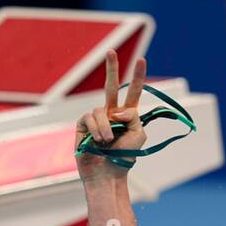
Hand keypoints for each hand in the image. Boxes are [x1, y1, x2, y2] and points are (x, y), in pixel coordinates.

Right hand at [75, 50, 147, 182]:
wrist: (108, 174)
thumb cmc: (124, 157)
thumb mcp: (138, 136)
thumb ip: (134, 117)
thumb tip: (117, 110)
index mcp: (127, 116)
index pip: (133, 93)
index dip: (137, 77)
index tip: (142, 60)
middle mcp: (111, 114)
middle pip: (111, 86)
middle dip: (111, 68)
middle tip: (111, 51)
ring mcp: (96, 118)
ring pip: (102, 110)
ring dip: (107, 127)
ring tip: (107, 142)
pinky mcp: (83, 124)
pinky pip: (91, 117)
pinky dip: (97, 129)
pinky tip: (98, 141)